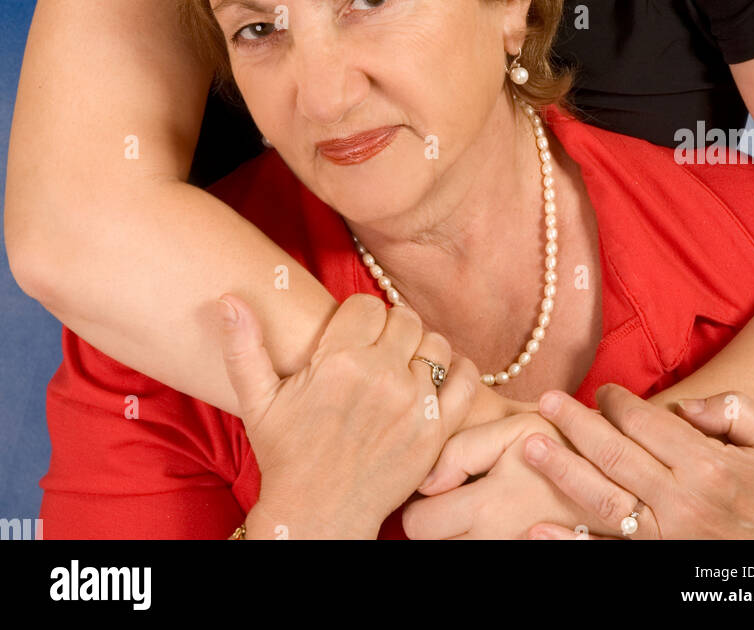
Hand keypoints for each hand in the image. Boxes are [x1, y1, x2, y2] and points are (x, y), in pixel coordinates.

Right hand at [219, 291, 477, 538]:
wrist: (318, 516)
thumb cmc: (286, 455)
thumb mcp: (258, 400)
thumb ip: (243, 345)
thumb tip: (226, 299)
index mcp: (339, 361)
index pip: (367, 305)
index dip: (358, 318)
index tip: (350, 338)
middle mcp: (380, 376)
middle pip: (403, 318)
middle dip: (390, 331)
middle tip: (376, 353)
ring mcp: (412, 404)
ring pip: (435, 343)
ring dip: (421, 351)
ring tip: (401, 369)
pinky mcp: (435, 430)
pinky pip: (464, 379)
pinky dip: (456, 373)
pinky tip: (436, 380)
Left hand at [402, 412, 592, 539]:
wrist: (621, 474)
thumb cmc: (565, 442)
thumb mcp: (515, 427)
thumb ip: (461, 451)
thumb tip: (426, 484)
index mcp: (488, 507)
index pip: (418, 525)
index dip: (421, 502)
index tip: (440, 482)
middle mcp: (497, 543)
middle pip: (434, 545)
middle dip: (437, 518)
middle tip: (459, 489)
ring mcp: (514, 554)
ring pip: (459, 552)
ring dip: (461, 530)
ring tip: (483, 501)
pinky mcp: (528, 555)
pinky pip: (487, 553)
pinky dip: (484, 538)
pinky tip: (500, 517)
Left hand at [523, 385, 753, 540]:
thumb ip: (729, 408)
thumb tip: (684, 404)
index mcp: (708, 465)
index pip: (647, 423)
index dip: (618, 402)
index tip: (603, 391)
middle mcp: (683, 502)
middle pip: (616, 456)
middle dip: (577, 425)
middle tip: (547, 401)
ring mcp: (666, 537)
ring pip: (604, 502)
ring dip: (563, 472)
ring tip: (532, 446)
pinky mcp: (655, 562)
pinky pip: (607, 552)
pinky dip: (571, 543)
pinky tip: (537, 531)